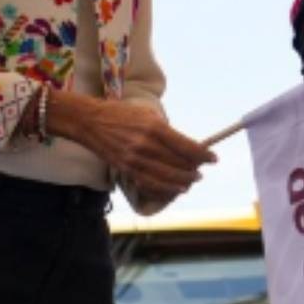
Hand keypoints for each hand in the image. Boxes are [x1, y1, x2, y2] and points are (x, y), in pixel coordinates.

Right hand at [49, 92, 213, 203]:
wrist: (90, 121)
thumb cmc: (120, 114)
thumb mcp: (146, 114)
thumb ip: (166, 130)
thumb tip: (186, 146)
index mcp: (154, 127)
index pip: (186, 146)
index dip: (203, 155)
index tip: (213, 158)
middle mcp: (146, 145)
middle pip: (179, 164)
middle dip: (194, 169)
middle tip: (201, 170)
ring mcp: (135, 160)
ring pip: (167, 178)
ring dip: (184, 182)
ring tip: (192, 181)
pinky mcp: (126, 169)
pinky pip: (150, 184)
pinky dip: (166, 189)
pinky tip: (175, 189)